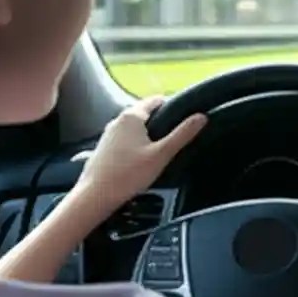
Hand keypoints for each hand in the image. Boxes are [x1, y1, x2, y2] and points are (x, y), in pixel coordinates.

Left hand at [76, 96, 206, 210]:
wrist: (95, 196)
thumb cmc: (129, 174)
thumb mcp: (162, 154)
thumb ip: (182, 134)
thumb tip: (202, 117)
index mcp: (132, 116)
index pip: (155, 100)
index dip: (172, 105)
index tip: (184, 116)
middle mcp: (117, 120)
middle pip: (144, 113)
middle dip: (160, 121)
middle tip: (176, 135)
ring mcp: (107, 134)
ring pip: (133, 127)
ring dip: (146, 134)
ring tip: (160, 149)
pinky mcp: (102, 148)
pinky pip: (123, 139)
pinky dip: (134, 143)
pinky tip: (140, 159)